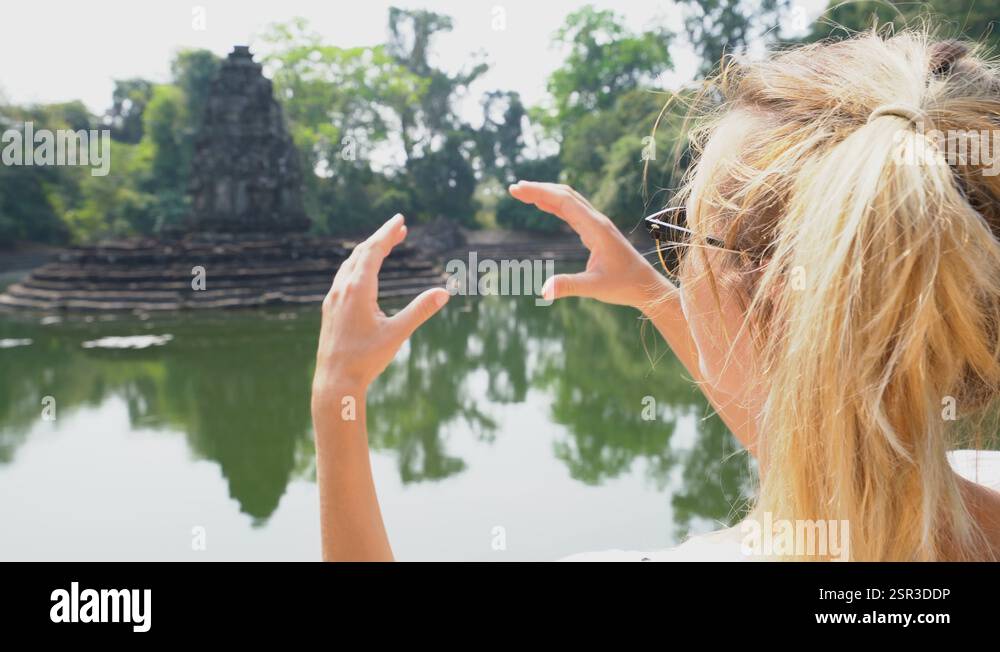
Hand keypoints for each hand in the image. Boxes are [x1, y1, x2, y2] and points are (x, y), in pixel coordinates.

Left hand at [312, 214, 449, 405]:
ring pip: (349, 264)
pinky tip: (364, 273)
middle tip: (400, 228)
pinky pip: (344, 277)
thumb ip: (420, 311)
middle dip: (381, 238)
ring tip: (385, 245)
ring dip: (368, 251)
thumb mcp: (397, 334)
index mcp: (358, 289)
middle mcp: (342, 289)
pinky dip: (358, 265)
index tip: (400, 219)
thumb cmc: (366, 359)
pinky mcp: (330, 309)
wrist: (335, 381)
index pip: (374, 251)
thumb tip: (444, 292)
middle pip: (361, 252)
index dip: (388, 233)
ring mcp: (333, 298)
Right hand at [508, 181, 671, 310]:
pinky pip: (572, 212)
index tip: (518, 190)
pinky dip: (555, 205)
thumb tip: (543, 291)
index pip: (563, 202)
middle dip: (539, 189)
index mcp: (595, 228)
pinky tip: (542, 205)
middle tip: (514, 189)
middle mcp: (596, 221)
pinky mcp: (595, 231)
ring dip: (546, 194)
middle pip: (565, 195)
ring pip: (569, 201)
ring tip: (523, 193)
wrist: (644, 285)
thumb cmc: (623, 285)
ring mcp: (596, 224)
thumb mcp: (594, 288)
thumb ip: (568, 286)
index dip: (539, 193)